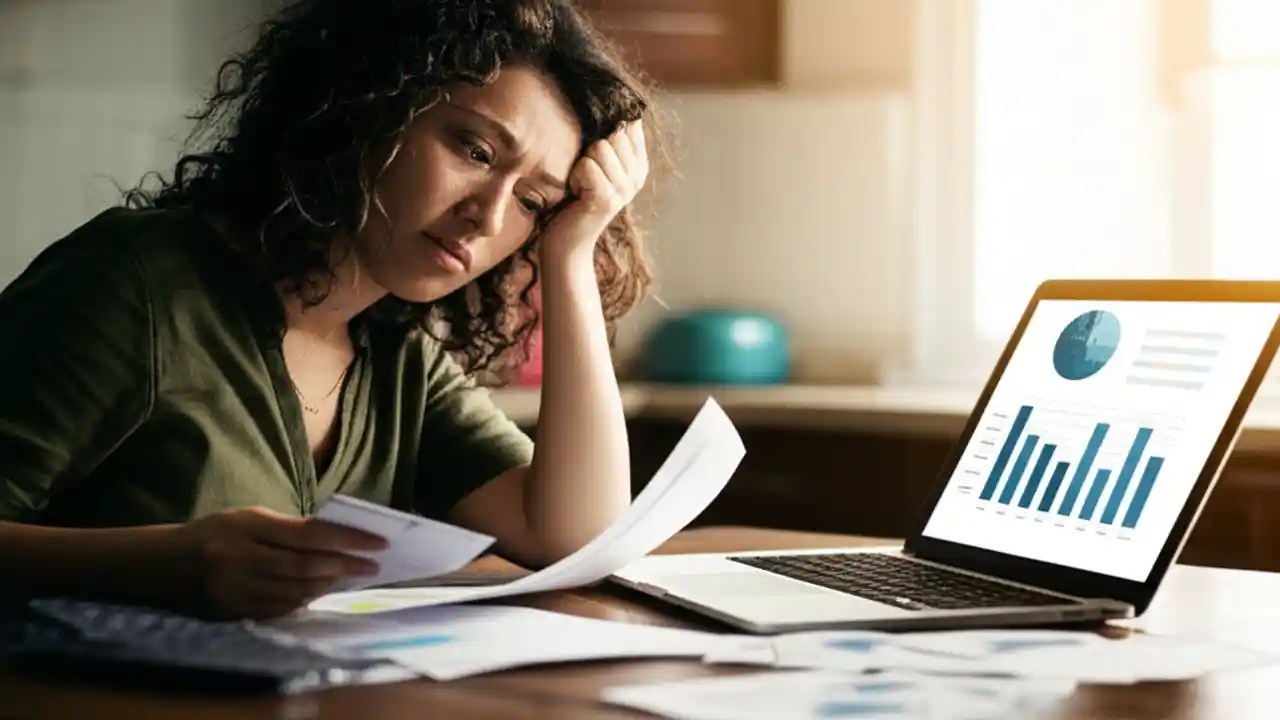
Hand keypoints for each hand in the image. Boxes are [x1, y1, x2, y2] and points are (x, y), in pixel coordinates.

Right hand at [174, 506, 387, 618]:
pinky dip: (305, 600)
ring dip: (328, 585)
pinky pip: (279, 609)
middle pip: (305, 566)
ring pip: (295, 591)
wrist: (161, 564)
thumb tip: (334, 539)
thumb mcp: (248, 518)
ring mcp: (235, 589)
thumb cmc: (215, 533)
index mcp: (246, 527)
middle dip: (344, 566)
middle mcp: (240, 558)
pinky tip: (322, 592)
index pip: (308, 534)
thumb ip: (288, 529)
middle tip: (373, 565)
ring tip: (352, 577)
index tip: (378, 543)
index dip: (347, 540)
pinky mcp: (232, 612)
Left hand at [540, 120, 648, 261]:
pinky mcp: (607, 199)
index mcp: (639, 163)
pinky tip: (575, 193)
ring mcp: (625, 189)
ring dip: (579, 163)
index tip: (592, 152)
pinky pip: (587, 165)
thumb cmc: (573, 197)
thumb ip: (607, 138)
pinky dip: (574, 176)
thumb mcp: (595, 163)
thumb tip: (610, 100)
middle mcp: (638, 175)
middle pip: (613, 132)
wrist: (566, 243)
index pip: (629, 122)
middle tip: (583, 174)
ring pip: (600, 146)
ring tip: (579, 184)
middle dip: (589, 148)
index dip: (605, 127)